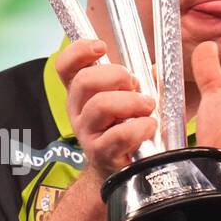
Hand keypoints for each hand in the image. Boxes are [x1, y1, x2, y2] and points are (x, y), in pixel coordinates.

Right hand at [54, 39, 156, 179]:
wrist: (125, 173)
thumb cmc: (129, 129)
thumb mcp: (131, 99)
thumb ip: (142, 82)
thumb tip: (155, 68)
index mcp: (82, 94)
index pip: (65, 67)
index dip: (79, 51)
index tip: (102, 47)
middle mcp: (78, 111)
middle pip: (84, 80)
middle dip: (115, 76)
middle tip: (134, 85)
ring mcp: (87, 133)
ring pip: (101, 105)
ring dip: (131, 102)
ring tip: (147, 107)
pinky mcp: (101, 154)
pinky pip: (118, 135)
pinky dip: (140, 127)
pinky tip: (149, 127)